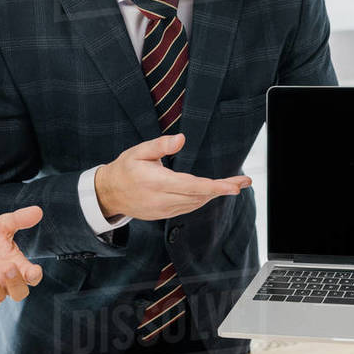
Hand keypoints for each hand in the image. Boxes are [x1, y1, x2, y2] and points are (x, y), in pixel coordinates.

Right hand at [94, 134, 251, 220]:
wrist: (109, 193)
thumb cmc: (125, 169)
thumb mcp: (138, 151)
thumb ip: (159, 145)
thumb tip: (181, 139)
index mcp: (157, 182)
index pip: (192, 186)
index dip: (215, 187)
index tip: (233, 186)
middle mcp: (163, 199)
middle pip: (200, 196)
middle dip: (224, 189)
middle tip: (244, 182)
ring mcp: (164, 210)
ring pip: (196, 203)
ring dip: (215, 194)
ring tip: (234, 184)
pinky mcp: (164, 214)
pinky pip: (188, 208)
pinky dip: (203, 199)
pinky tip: (213, 191)